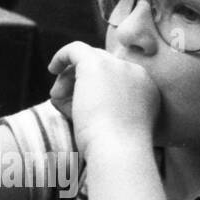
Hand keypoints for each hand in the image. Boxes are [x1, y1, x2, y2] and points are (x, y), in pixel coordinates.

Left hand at [48, 42, 159, 157]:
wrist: (119, 150)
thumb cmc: (116, 149)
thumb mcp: (120, 127)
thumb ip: (110, 109)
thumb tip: (84, 100)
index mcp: (147, 88)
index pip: (115, 78)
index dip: (96, 90)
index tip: (83, 108)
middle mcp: (135, 72)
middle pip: (101, 67)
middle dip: (81, 82)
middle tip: (66, 101)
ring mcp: (117, 65)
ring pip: (86, 62)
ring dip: (69, 80)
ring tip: (58, 100)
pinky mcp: (95, 63)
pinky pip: (75, 49)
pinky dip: (62, 56)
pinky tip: (52, 68)